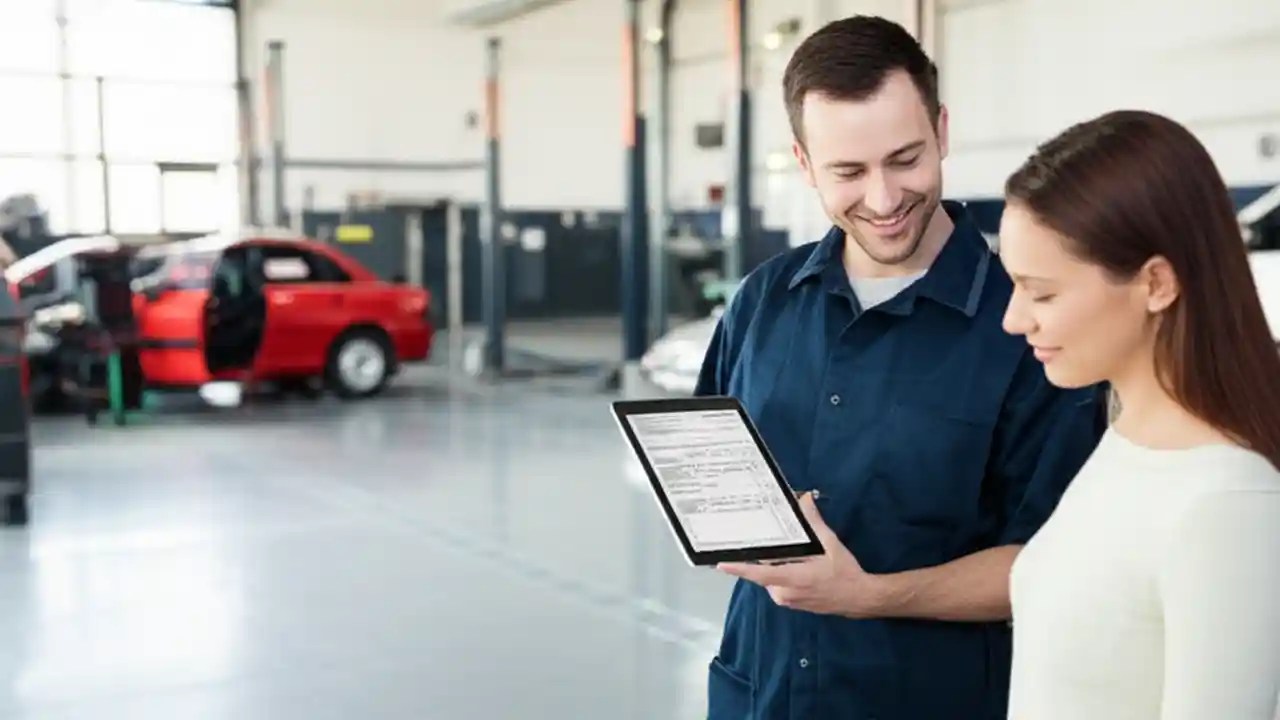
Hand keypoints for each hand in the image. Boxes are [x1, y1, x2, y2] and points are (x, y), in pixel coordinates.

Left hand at [717, 493, 886, 617]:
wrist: (859, 598)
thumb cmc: (844, 573)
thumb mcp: (830, 544)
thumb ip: (814, 522)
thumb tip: (805, 500)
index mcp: (792, 579)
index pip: (759, 573)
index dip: (739, 568)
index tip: (721, 564)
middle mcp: (785, 593)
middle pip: (762, 572)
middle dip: (760, 557)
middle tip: (758, 540)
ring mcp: (787, 600)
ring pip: (769, 578)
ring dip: (772, 565)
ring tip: (785, 552)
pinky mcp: (790, 603)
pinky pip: (777, 585)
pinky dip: (779, 573)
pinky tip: (792, 563)